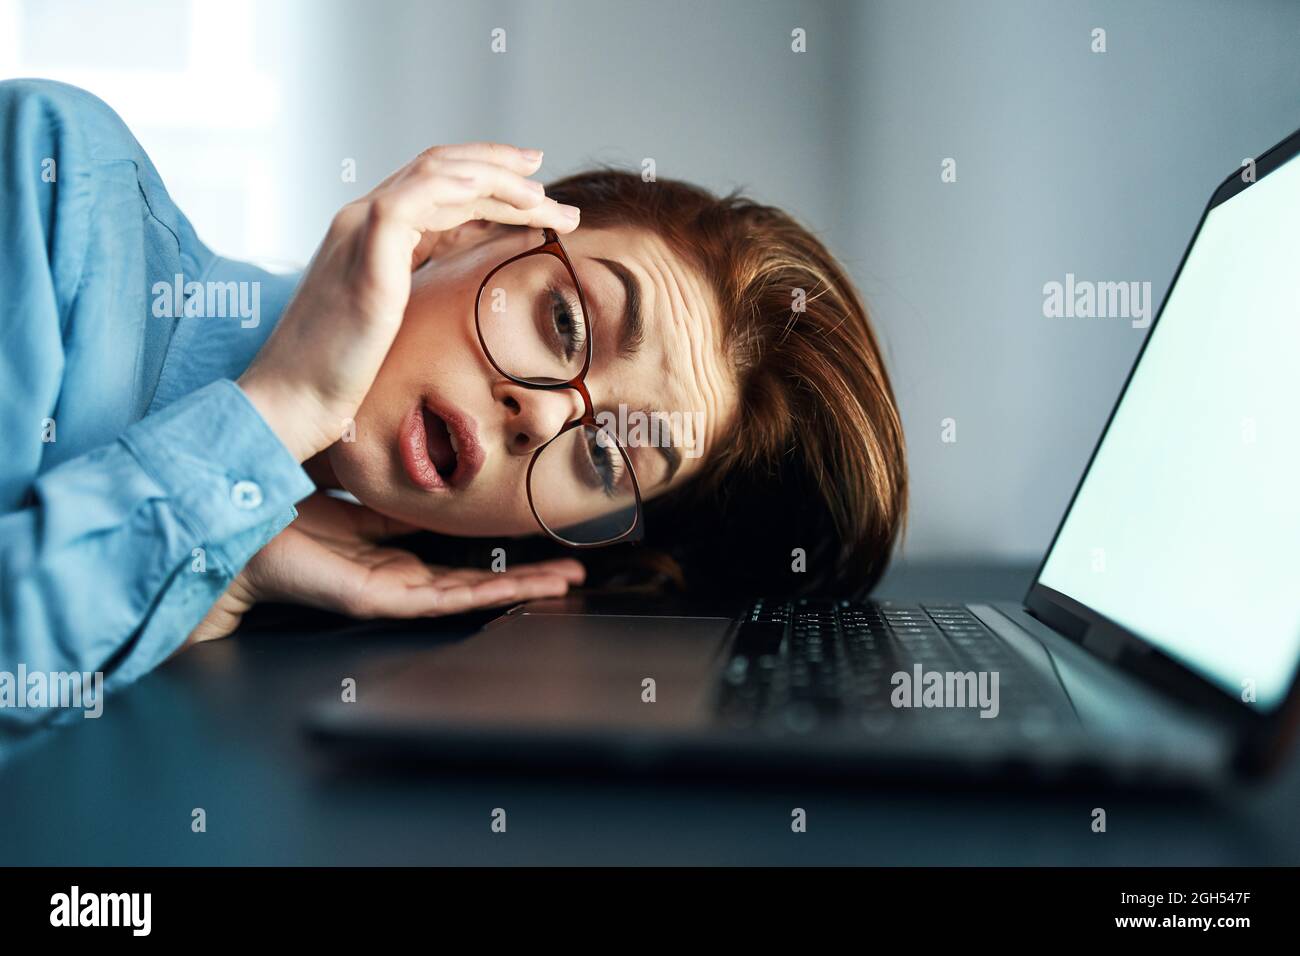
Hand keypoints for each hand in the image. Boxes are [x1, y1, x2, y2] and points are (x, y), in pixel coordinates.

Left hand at [182, 493, 585, 646]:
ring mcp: (390, 591)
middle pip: (474, 579)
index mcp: (385, 547)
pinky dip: (488, 597)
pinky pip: (444, 602)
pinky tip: (521, 591)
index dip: (497, 545)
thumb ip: (387, 468)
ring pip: (470, 595)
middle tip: (573, 566)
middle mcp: (393, 573)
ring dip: (520, 589)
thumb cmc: (274, 502)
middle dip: (525, 574)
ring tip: (566, 579)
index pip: (454, 549)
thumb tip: (430, 437)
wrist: (227, 523)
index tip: (535, 532)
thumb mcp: (348, 478)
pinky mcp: (379, 600)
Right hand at [238, 142, 581, 461]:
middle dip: (499, 168)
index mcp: (368, 234)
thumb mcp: (390, 321)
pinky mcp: (367, 253)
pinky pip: (420, 199)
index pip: (433, 185)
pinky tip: (508, 205)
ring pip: (438, 175)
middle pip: (440, 167)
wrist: (291, 402)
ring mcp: (360, 231)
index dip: (483, 178)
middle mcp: (361, 220)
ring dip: (499, 181)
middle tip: (546, 174)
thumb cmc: (337, 375)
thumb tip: (457, 281)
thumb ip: (415, 289)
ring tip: (545, 200)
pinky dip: (468, 192)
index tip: (530, 186)